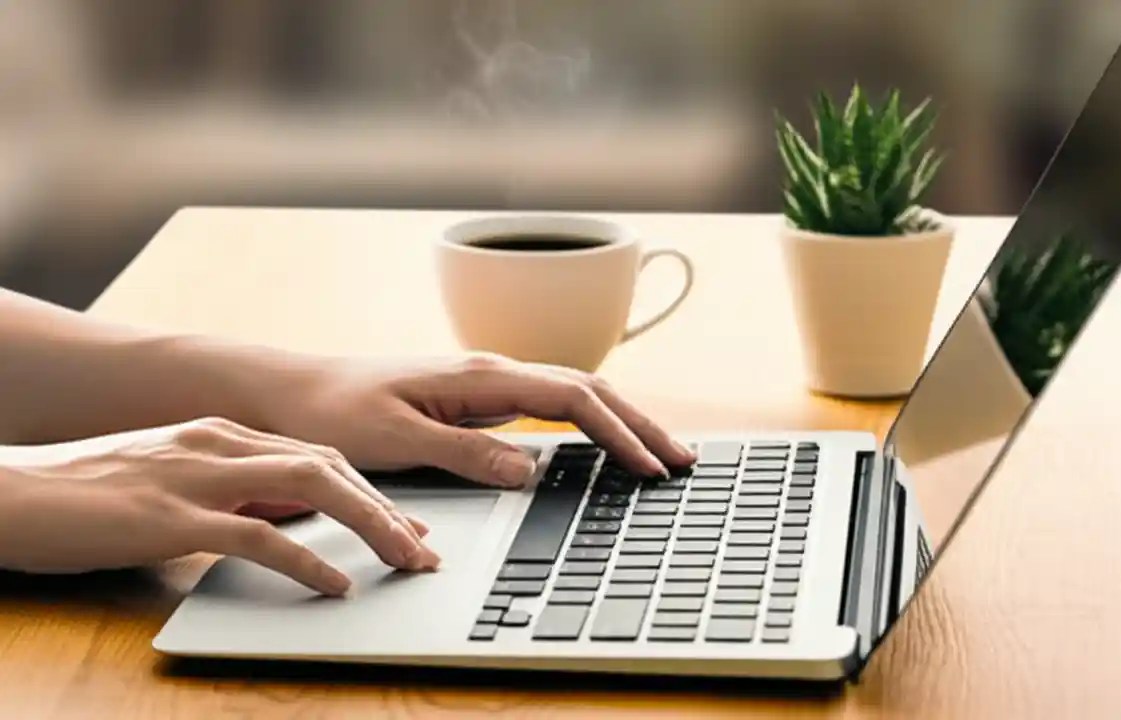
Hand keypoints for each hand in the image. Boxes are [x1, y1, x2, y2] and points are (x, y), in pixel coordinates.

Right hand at [0, 418, 438, 594]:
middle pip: (329, 466)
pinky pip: (257, 536)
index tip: (408, 522)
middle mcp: (219, 444)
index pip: (318, 456)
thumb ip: (235, 492)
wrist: (14, 493)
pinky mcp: (171, 517)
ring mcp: (197, 476)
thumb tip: (293, 515)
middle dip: (386, 508)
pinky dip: (306, 560)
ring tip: (403, 559)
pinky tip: (334, 582)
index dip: (371, 490)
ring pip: (311, 487)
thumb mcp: (176, 483)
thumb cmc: (90, 493)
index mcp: (220, 434)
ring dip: (368, 525)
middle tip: (424, 548)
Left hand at [259, 353, 695, 485]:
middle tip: (684, 459)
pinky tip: (603, 444)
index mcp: (481, 377)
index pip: (573, 400)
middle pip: (589, 390)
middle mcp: (493, 373)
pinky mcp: (478, 399)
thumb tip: (531, 470)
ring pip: (575, 395)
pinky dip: (589, 425)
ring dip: (621, 421)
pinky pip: (550, 408)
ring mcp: (488, 384)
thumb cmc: (335, 412)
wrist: (294, 391)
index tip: (651, 468)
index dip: (619, 434)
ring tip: (661, 452)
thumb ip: (466, 454)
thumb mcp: (396, 442)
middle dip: (641, 423)